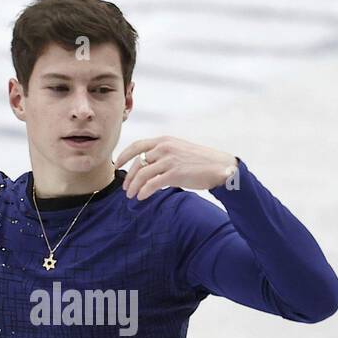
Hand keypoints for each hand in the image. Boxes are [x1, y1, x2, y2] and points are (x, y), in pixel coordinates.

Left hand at [115, 136, 237, 200]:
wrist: (220, 167)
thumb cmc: (200, 162)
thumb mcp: (179, 151)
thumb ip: (163, 155)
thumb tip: (148, 166)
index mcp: (164, 140)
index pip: (137, 145)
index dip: (124, 156)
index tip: (117, 166)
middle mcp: (164, 148)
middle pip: (138, 162)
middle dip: (129, 177)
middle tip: (125, 188)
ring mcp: (169, 160)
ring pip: (142, 174)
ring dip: (134, 186)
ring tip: (131, 195)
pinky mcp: (174, 173)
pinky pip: (152, 184)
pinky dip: (144, 191)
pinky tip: (142, 197)